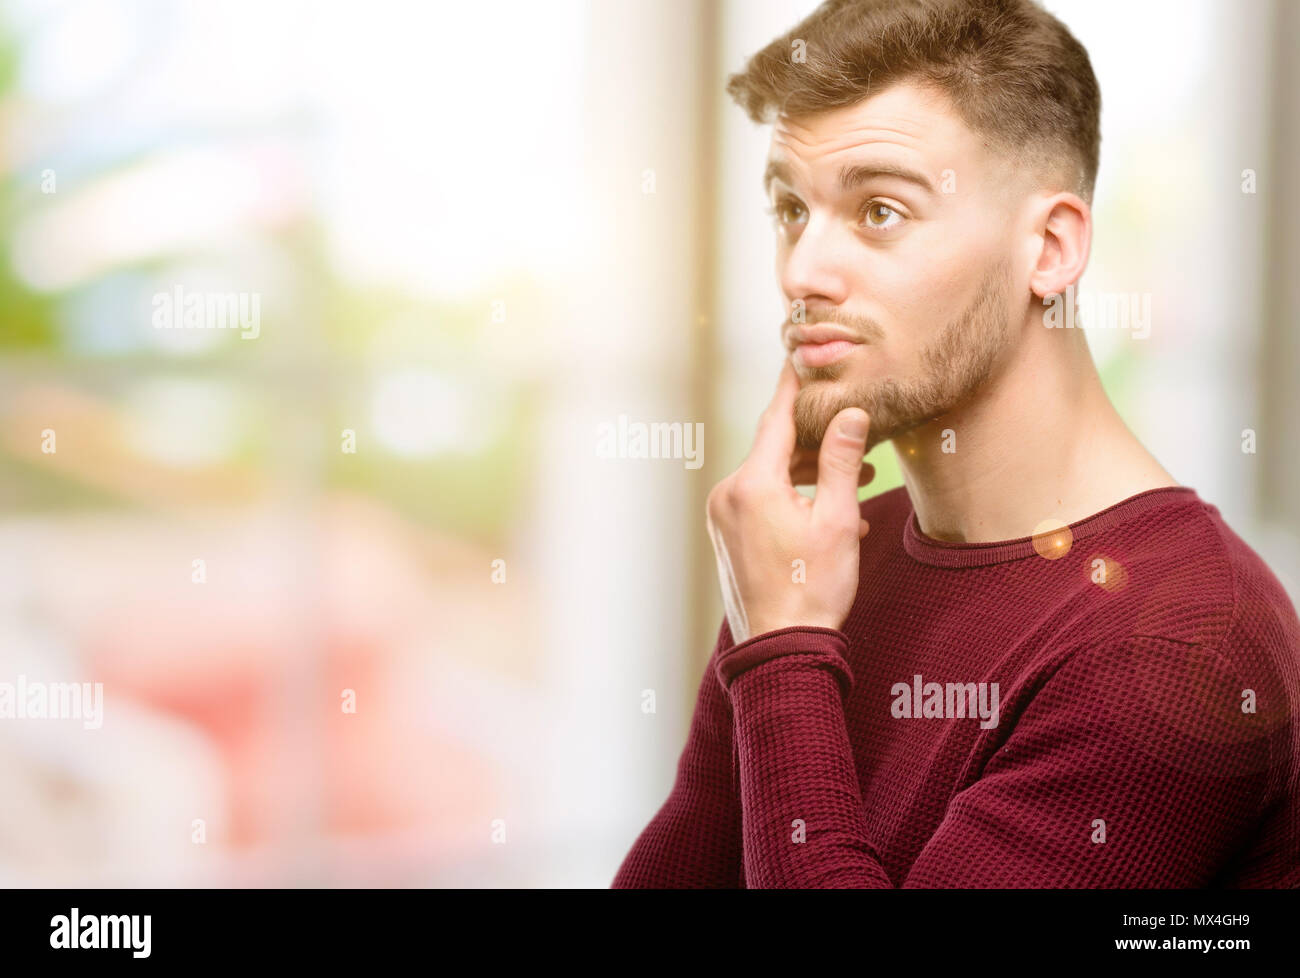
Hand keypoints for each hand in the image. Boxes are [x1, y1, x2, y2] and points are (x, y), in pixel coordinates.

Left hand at [705, 358, 874, 642]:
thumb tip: (850, 414)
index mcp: (751, 484)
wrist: (781, 650)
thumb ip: (840, 461)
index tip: (801, 358)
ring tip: (854, 481)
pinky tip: (830, 515)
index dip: (795, 388)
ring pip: (769, 478)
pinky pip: (760, 503)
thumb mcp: (836, 520)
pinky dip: (791, 500)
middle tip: (855, 433)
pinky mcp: (725, 538)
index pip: (776, 419)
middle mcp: (727, 494)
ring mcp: (721, 518)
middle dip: (815, 442)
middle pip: (774, 449)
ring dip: (808, 476)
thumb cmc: (813, 589)